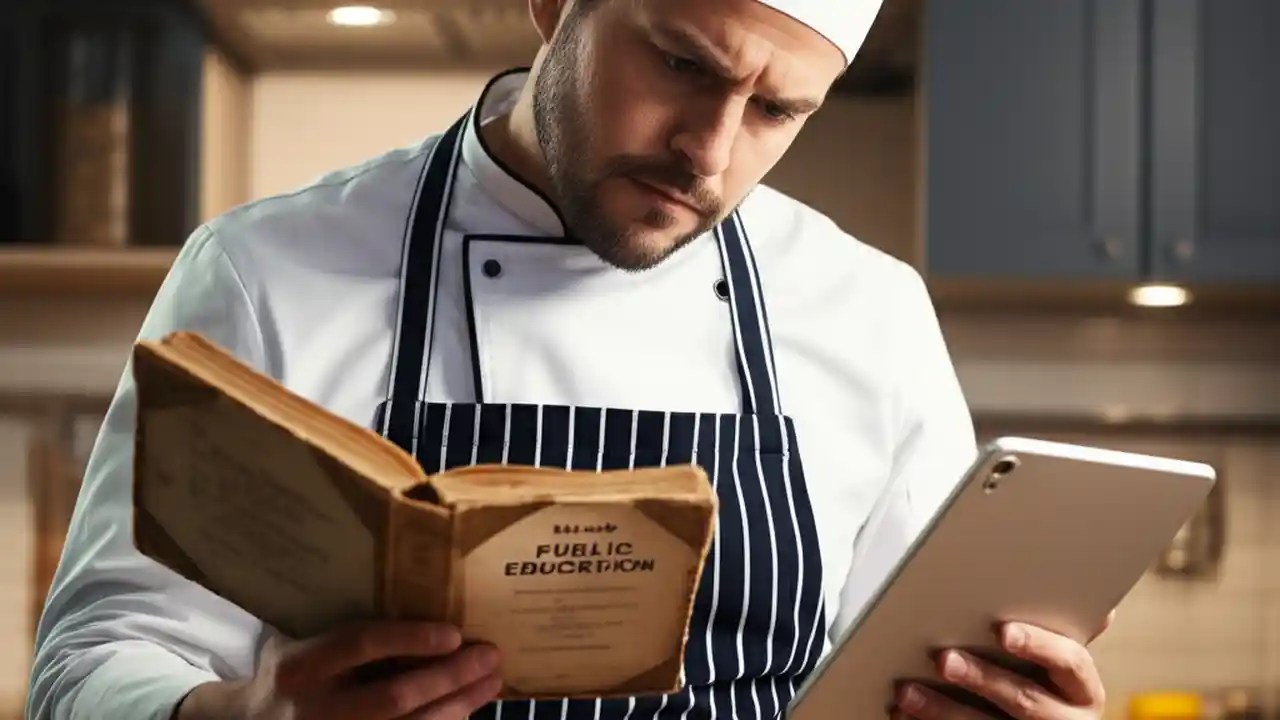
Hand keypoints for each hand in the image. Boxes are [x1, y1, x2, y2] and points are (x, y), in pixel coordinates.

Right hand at [176, 620, 502, 719]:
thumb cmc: (288, 675)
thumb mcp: (301, 646)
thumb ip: (347, 634)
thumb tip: (422, 606)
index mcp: (302, 667)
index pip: (361, 647)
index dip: (411, 639)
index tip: (454, 633)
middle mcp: (316, 708)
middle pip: (394, 696)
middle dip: (449, 678)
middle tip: (489, 657)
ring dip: (457, 707)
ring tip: (490, 683)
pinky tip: (465, 711)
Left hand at [892, 611, 1115, 719]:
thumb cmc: (1044, 684)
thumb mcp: (1057, 663)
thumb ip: (1060, 635)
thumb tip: (1100, 605)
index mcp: (1081, 689)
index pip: (1070, 662)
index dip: (1039, 645)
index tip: (1004, 632)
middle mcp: (1066, 719)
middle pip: (1025, 700)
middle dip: (982, 678)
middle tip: (944, 659)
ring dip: (944, 710)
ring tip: (909, 692)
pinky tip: (904, 715)